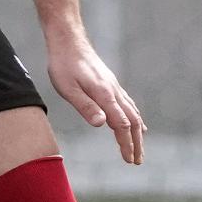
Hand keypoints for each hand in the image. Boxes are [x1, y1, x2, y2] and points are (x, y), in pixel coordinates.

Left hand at [46, 33, 144, 164]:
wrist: (68, 39)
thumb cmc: (63, 64)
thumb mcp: (68, 88)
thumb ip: (85, 106)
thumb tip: (101, 124)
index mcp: (105, 94)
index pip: (121, 124)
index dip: (126, 143)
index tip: (129, 160)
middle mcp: (114, 91)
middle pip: (132, 121)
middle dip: (136, 143)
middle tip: (137, 161)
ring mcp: (114, 87)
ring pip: (133, 113)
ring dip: (137, 133)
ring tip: (138, 149)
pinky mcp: (110, 84)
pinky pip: (129, 104)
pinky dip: (135, 118)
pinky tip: (136, 124)